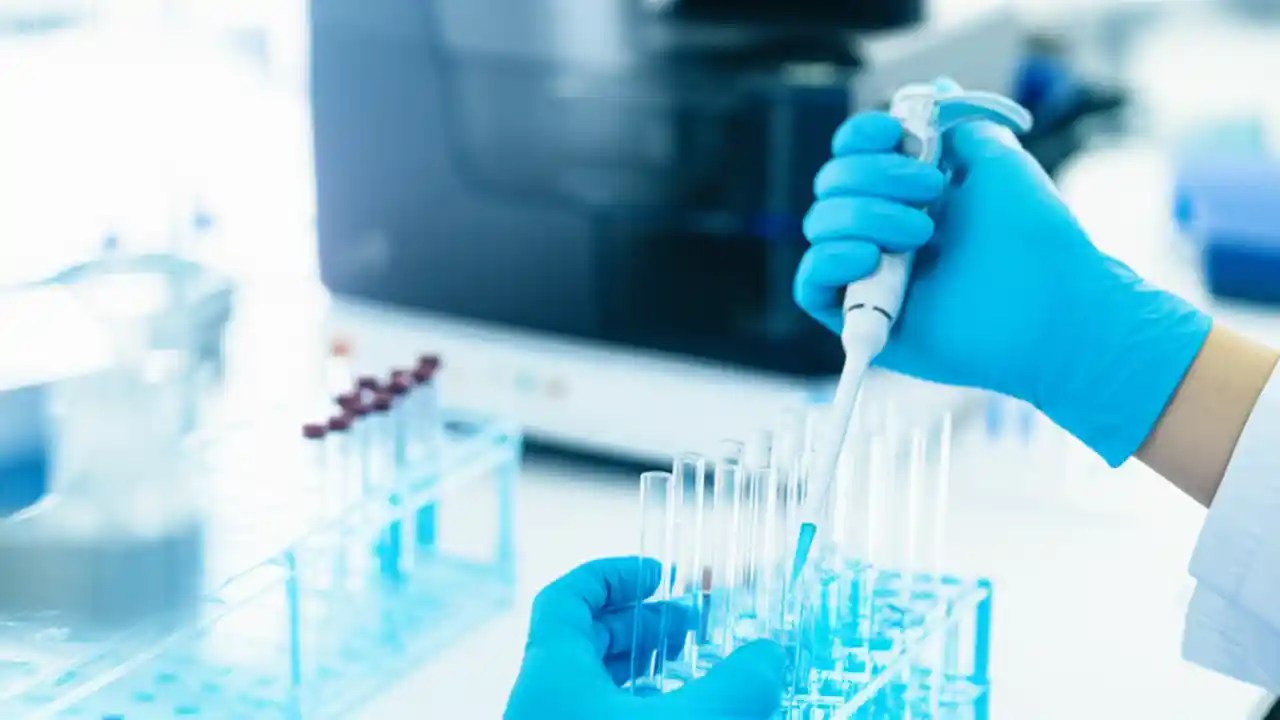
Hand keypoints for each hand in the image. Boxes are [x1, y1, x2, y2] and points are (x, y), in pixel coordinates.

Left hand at [504, 557, 788, 719]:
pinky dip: (643, 711)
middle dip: (643, 625)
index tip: (656, 573)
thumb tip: (770, 655)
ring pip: (595, 691)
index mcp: (550, 674)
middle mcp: (541, 704)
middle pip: (584, 642)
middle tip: (693, 621)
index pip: (564, 599)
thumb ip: (735, 685)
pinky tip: (691, 714)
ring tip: (700, 670)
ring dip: (648, 674)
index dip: (609, 575)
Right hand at [795, 106, 1211, 465]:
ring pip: (820, 226)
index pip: (854, 153)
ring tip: (922, 235)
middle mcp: (885, 230)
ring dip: (863, 215)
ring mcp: (870, 275)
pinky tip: (869, 258)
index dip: (861, 136)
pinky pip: (809, 284)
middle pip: (831, 184)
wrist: (1053, 311)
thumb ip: (958, 126)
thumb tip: (935, 89)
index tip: (894, 132)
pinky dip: (829, 260)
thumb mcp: (1000, 163)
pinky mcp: (861, 320)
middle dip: (873, 176)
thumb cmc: (1038, 241)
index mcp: (912, 193)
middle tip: (932, 192)